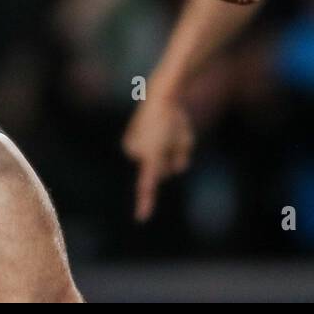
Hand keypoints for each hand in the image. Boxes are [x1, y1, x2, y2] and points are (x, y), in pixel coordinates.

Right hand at [123, 96, 195, 221]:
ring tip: (163, 132)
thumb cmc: (175, 119)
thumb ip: (180, 159)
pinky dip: (150, 145)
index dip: (146, 202)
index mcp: (152, 155)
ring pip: (149, 162)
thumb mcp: (185, 140)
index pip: (148, 183)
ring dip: (158, 152)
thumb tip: (172, 169)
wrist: (160, 96)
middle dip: (166, 160)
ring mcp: (130, 148)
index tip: (142, 218)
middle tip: (171, 138)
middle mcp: (137, 153)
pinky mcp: (128, 142)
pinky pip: (143, 153)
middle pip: (158, 171)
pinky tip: (155, 129)